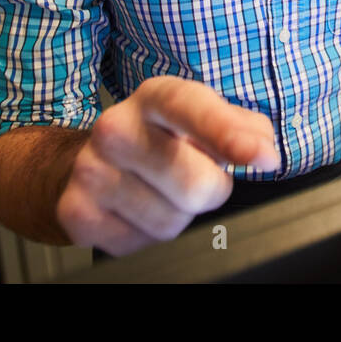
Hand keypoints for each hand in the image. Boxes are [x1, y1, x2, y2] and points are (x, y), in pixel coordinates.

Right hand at [56, 76, 279, 255]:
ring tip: (161, 191)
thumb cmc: (161, 138)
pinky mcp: (77, 213)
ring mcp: (92, 172)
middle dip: (212, 190)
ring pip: (170, 222)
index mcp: (154, 96)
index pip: (189, 106)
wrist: (90, 162)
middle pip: (193, 184)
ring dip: (179, 214)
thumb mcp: (201, 118)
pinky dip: (149, 235)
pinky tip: (137, 210)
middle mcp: (115, 128)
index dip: (227, 132)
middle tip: (196, 176)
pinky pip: (140, 244)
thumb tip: (263, 150)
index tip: (262, 156)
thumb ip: (242, 127)